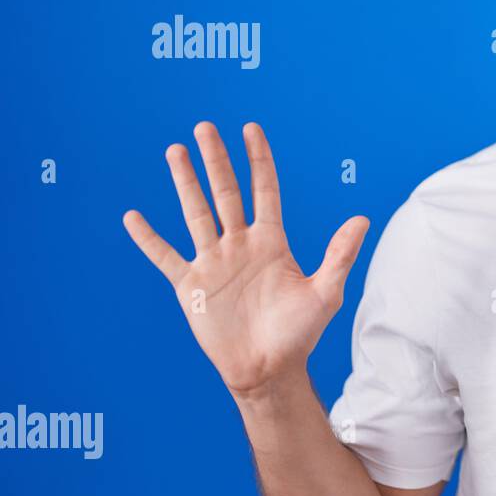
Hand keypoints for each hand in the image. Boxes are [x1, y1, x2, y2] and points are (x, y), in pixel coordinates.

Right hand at [123, 122, 369, 395]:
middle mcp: (241, 245)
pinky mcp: (191, 285)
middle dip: (216, 160)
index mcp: (272, 242)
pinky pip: (165, 257)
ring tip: (175, 151)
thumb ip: (339, 255)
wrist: (269, 369)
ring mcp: (214, 262)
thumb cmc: (299, 334)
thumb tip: (362, 219)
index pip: (265, 191)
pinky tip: (133, 217)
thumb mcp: (325, 292)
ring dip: (185, 183)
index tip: (251, 129)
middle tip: (204, 126)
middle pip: (226, 193)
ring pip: (196, 213)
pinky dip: (148, 238)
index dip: (258, 160)